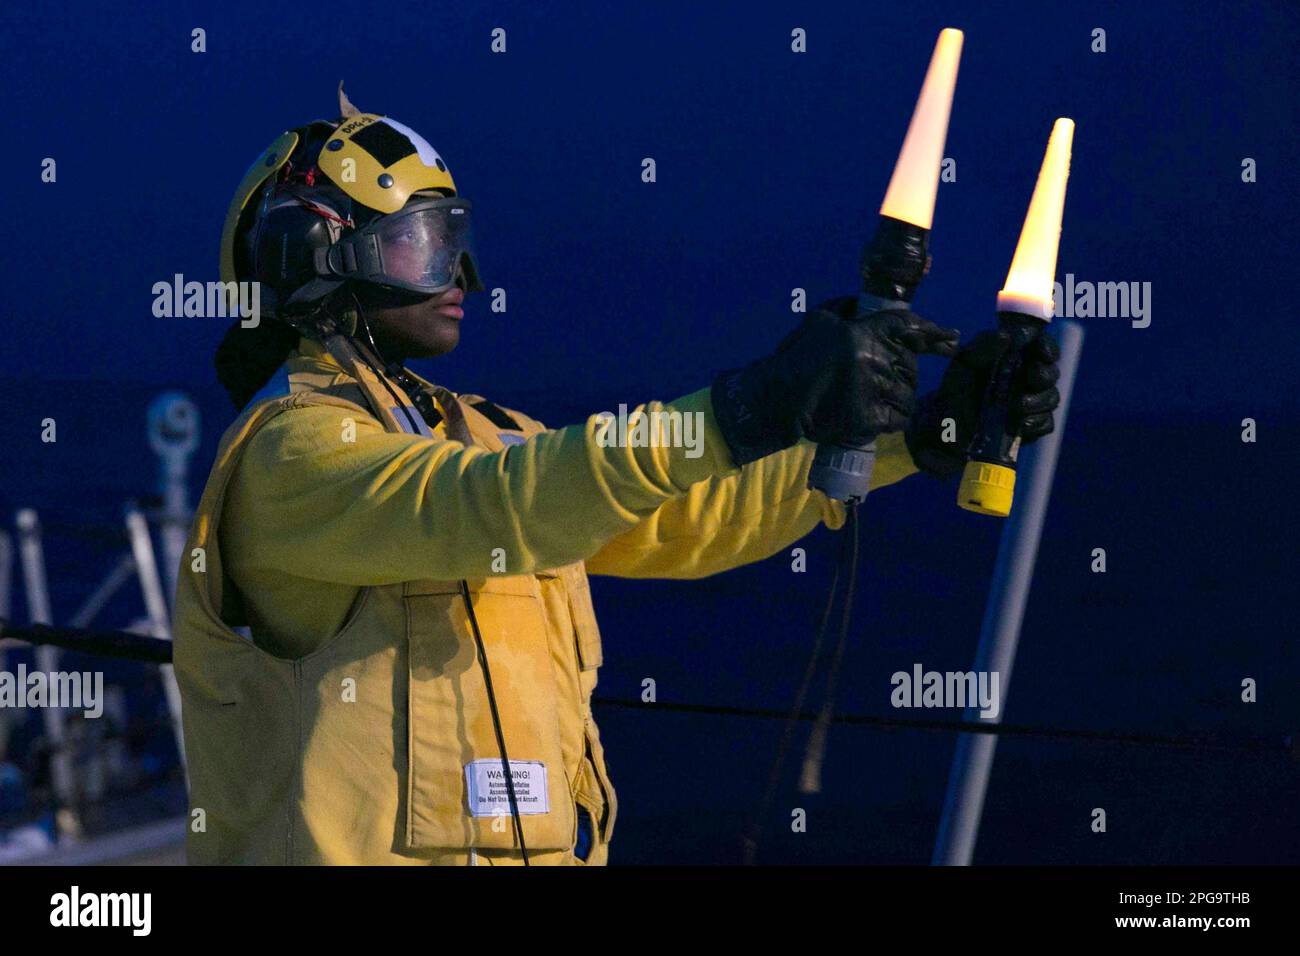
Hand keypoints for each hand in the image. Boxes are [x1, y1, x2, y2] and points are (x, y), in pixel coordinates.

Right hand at [711, 297, 959, 466]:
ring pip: (908, 394)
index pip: (908, 327)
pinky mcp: (870, 419)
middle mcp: (871, 359)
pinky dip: (894, 418)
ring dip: (897, 397)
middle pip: (909, 365)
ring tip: (874, 399)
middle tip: (878, 379)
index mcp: (860, 333)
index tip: (952, 340)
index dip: (933, 334)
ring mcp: (872, 390)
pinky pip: (900, 418)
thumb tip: (869, 305)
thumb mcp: (819, 320)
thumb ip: (848, 309)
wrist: (777, 401)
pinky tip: (878, 416)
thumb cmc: (795, 358)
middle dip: (900, 372)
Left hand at [905, 327, 1060, 479]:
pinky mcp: (1030, 427)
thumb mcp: (963, 363)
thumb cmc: (955, 388)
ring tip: (1016, 405)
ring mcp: (1030, 403)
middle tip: (1031, 377)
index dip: (1047, 347)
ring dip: (1038, 400)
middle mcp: (1027, 379)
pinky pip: (1046, 423)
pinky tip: (1019, 423)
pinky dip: (1036, 422)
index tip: (1041, 352)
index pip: (1042, 347)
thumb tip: (1007, 336)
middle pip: (1051, 372)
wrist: (944, 425)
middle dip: (1044, 374)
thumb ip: (983, 346)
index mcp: (1015, 358)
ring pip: (1052, 398)